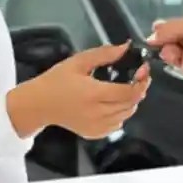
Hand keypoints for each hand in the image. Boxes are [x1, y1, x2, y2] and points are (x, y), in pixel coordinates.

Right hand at [7, 42, 149, 138]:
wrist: (39, 105)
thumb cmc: (57, 81)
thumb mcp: (78, 62)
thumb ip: (104, 54)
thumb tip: (126, 48)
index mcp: (94, 94)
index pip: (129, 92)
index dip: (141, 81)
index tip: (144, 70)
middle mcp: (98, 113)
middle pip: (131, 104)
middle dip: (139, 90)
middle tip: (138, 77)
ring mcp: (97, 126)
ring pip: (126, 115)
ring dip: (131, 102)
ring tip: (125, 88)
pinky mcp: (94, 134)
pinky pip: (117, 125)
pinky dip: (121, 114)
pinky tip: (113, 103)